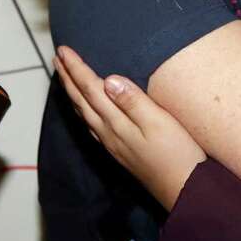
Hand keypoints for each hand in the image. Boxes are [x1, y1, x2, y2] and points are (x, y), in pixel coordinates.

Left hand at [55, 46, 204, 209]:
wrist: (184, 190)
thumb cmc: (177, 153)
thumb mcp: (159, 122)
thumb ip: (133, 101)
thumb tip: (109, 80)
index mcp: (116, 122)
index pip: (91, 89)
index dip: (76, 68)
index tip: (63, 50)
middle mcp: (108, 133)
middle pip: (81, 100)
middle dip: (68, 77)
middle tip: (56, 57)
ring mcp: (112, 144)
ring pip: (84, 113)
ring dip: (72, 92)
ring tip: (65, 77)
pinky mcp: (119, 151)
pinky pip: (91, 125)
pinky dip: (83, 110)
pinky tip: (85, 110)